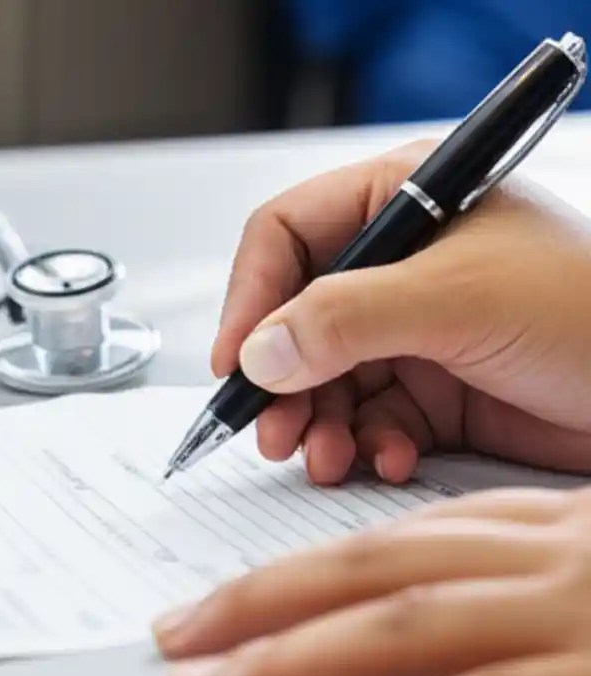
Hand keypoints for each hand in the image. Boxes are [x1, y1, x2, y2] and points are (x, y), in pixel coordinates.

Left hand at [152, 487, 590, 675]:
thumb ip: (516, 583)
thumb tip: (412, 616)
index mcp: (558, 525)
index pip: (409, 533)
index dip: (308, 566)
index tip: (234, 598)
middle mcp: (558, 559)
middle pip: (375, 565)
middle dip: (260, 601)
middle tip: (176, 636)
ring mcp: (578, 618)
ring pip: (398, 625)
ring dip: (285, 657)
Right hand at [214, 141, 590, 483]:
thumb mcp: (457, 301)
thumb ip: (344, 319)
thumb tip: (257, 353)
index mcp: (407, 198)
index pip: (287, 235)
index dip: (251, 297)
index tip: (236, 363)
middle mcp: (403, 262)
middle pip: (297, 316)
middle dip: (281, 380)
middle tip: (272, 431)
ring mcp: (418, 327)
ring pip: (325, 376)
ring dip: (317, 423)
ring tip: (323, 457)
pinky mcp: (439, 388)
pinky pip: (369, 417)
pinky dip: (366, 444)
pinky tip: (387, 459)